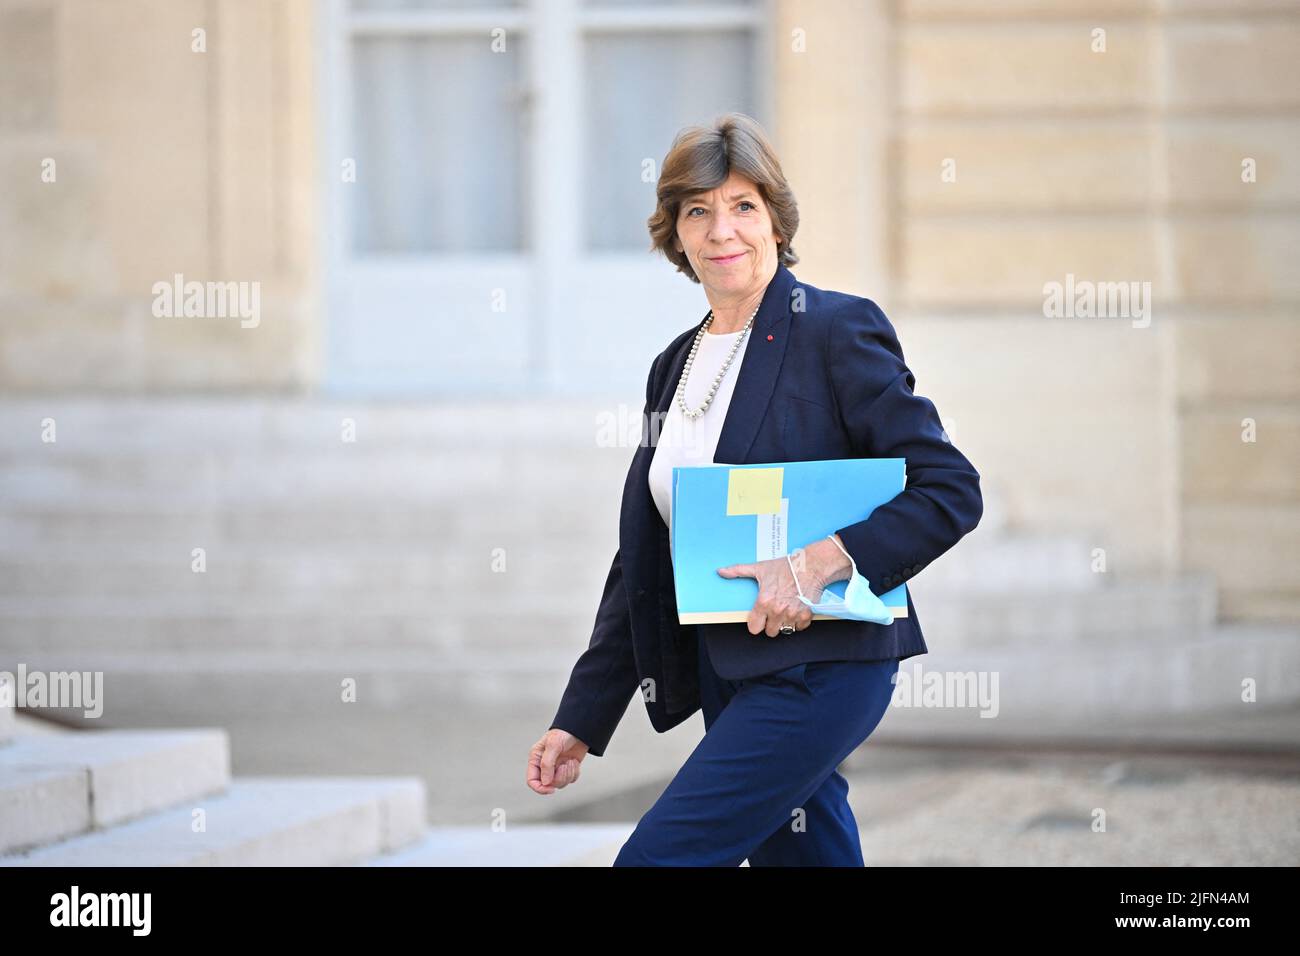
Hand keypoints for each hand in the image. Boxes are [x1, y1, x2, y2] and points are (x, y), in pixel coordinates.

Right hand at [527, 728, 588, 794]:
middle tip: (565, 766)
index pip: (532, 780)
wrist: (580, 729)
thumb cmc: (563, 733)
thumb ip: (547, 764)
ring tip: (571, 761)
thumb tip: (545, 782)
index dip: (540, 788)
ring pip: (560, 783)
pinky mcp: (567, 769)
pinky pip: (570, 780)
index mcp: (536, 759)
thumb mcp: (553, 745)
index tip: (551, 789)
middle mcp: (544, 765)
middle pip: (548, 784)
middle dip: (559, 777)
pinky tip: (574, 762)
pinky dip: (574, 772)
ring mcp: (556, 768)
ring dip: (568, 774)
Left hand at [717, 536, 852, 637]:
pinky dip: (798, 622)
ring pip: (784, 631)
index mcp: (764, 601)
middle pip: (769, 632)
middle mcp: (777, 610)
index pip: (754, 628)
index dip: (756, 624)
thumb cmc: (786, 566)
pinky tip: (796, 610)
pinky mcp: (806, 615)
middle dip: (771, 624)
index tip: (759, 618)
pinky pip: (799, 628)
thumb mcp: (759, 568)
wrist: (811, 565)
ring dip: (784, 624)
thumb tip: (721, 571)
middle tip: (773, 613)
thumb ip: (738, 571)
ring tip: (785, 611)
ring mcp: (792, 614)